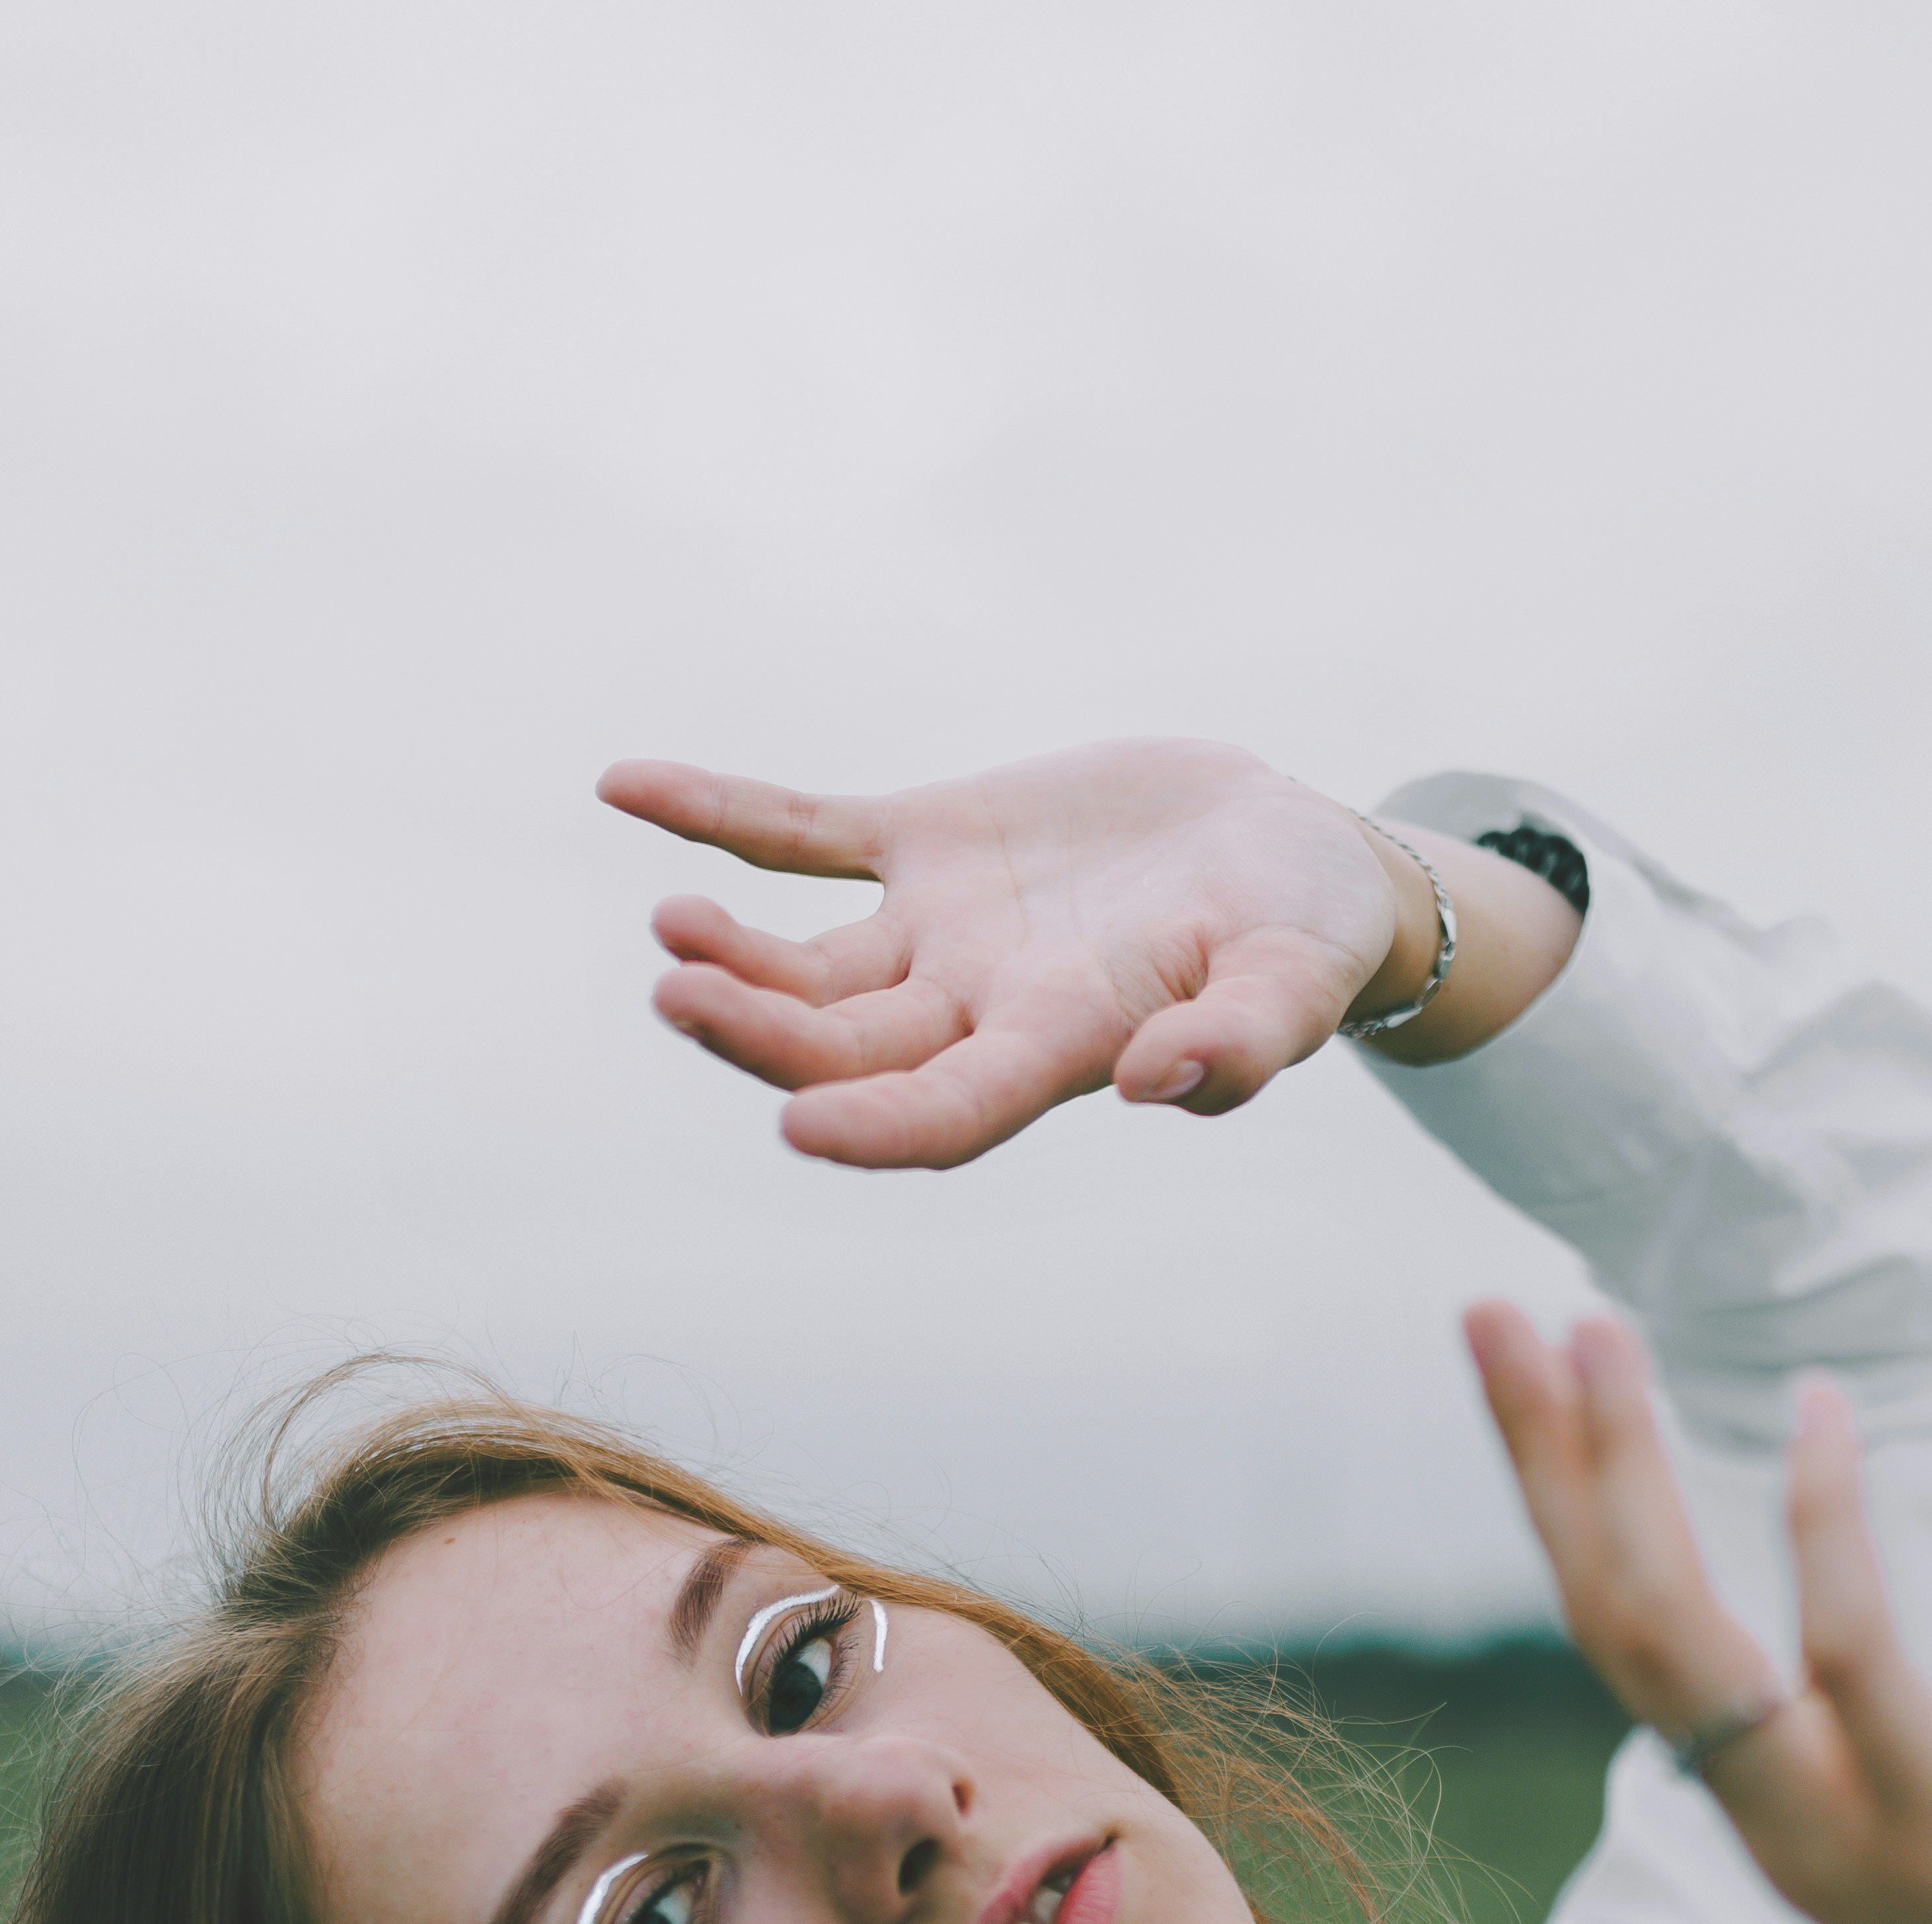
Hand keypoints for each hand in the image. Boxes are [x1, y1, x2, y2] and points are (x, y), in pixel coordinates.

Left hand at [596, 739, 1412, 1169]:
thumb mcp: (1300, 978)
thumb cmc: (1307, 930)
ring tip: (671, 924)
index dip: (875, 1128)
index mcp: (1055, 1050)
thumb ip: (1243, 1040)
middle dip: (759, 1031)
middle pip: (843, 1046)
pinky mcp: (926, 843)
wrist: (1291, 854)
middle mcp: (976, 1007)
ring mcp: (939, 929)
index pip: (946, 1111)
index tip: (796, 1128)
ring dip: (732, 950)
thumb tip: (1153, 1086)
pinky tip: (624, 787)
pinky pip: (801, 830)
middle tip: (681, 990)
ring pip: (806, 963)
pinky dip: (718, 812)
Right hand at [1466, 1298, 1931, 1923]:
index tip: (1532, 1371)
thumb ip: (1902, 1791)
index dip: (1565, 1510)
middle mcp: (1783, 1837)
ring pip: (1678, 1646)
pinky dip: (1822, 1538)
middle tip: (1485, 1307)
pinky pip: (1853, 1666)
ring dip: (1621, 1475)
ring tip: (1594, 1327)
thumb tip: (1860, 1695)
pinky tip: (1819, 1416)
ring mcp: (1850, 1841)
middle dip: (1542, 1461)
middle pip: (1611, 1625)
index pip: (1631, 1652)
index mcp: (1783, 1837)